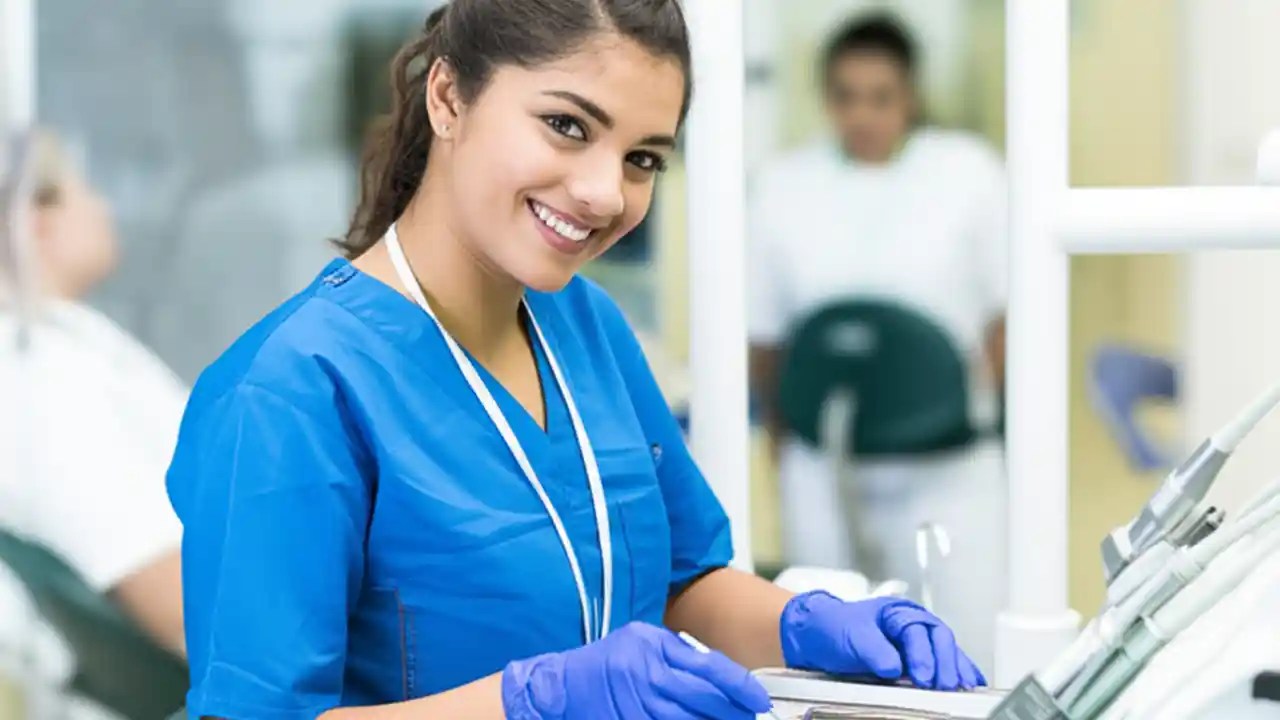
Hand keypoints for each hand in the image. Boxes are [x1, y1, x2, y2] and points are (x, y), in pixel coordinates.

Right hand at [502, 622, 772, 719]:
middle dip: (733, 712)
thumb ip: (677, 656)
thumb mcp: (640, 643)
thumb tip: (720, 678)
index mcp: (653, 646)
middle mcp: (646, 673)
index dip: (740, 687)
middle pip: (703, 698)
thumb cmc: (602, 664)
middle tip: (750, 718)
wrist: (556, 687)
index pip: (709, 668)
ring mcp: (635, 702)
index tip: (758, 700)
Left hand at [780, 591, 985, 690]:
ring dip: (955, 669)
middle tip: (946, 685)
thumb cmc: (832, 629)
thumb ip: (872, 650)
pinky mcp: (913, 663)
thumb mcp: (849, 636)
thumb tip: (894, 667)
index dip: (924, 655)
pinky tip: (969, 684)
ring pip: (945, 651)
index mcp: (896, 612)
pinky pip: (940, 664)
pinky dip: (956, 672)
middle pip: (939, 639)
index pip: (918, 631)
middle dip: (945, 663)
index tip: (923, 678)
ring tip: (963, 688)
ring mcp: (914, 644)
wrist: (814, 639)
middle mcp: (911, 625)